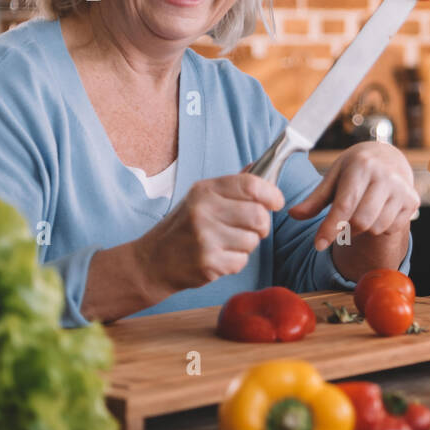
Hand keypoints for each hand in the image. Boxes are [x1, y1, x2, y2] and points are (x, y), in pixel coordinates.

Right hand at [135, 173, 283, 295]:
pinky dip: (235, 262)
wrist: (152, 261)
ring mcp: (204, 238)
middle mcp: (203, 211)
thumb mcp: (201, 197)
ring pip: (253, 241)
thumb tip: (262, 166)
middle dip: (261, 225)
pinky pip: (241, 262)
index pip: (251, 184)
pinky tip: (217, 257)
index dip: (272, 194)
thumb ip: (233, 185)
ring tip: (226, 243)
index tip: (276, 202)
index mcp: (205, 190)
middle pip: (259, 216)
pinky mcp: (207, 263)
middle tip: (250, 229)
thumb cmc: (183, 227)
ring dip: (246, 245)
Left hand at [287, 142, 418, 250]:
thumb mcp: (333, 177)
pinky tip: (377, 212)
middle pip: (362, 221)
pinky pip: (391, 228)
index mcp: (361, 165)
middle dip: (347, 230)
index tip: (318, 245)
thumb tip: (293, 214)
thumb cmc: (355, 169)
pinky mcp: (412, 200)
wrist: (388, 157)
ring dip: (363, 229)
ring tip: (360, 213)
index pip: (344, 205)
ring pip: (376, 227)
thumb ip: (314, 199)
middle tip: (341, 226)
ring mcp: (402, 188)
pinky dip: (379, 227)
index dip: (330, 228)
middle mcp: (385, 175)